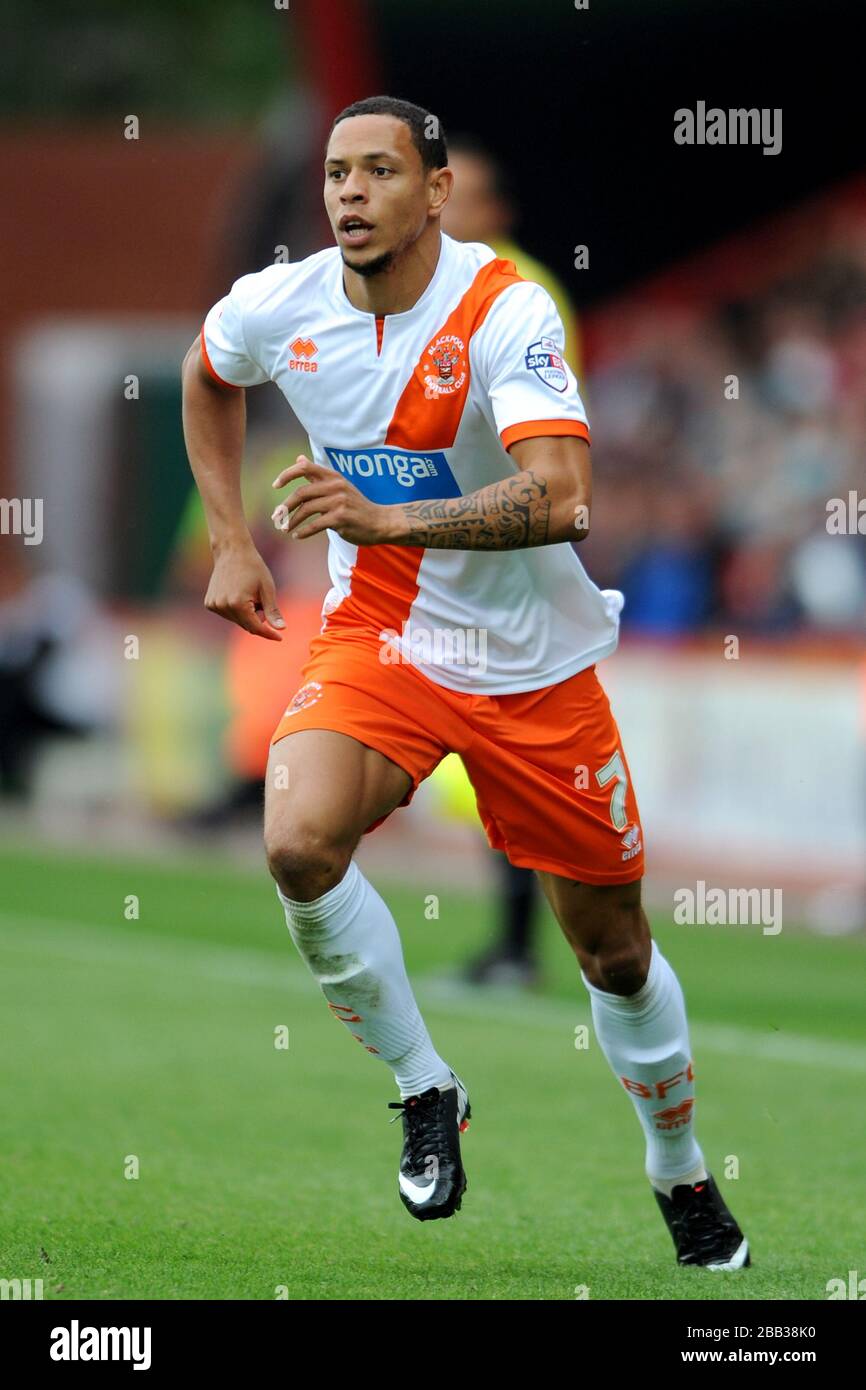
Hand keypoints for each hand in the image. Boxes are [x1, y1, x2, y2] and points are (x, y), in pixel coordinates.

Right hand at [204, 539, 284, 640]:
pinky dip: (237, 610)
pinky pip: (228, 614)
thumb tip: (281, 629)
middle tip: (261, 601)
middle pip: (246, 625)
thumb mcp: (267, 589)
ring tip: (248, 593)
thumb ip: (272, 611)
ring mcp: (214, 606)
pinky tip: (238, 593)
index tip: (280, 638)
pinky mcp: (210, 603)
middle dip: (258, 619)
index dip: (269, 634)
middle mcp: (223, 607)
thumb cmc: (253, 568)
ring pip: (237, 621)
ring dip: (247, 614)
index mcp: (238, 604)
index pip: (256, 628)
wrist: (232, 551)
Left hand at [271, 455, 391, 544]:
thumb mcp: (338, 485)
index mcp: (333, 476)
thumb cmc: (356, 505)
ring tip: (285, 529)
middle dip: (285, 506)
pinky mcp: (341, 518)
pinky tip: (297, 536)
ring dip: (292, 521)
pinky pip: (315, 525)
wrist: (380, 522)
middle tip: (276, 516)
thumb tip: (299, 458)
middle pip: (301, 493)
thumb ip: (317, 475)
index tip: (275, 485)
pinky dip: (303, 532)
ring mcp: (339, 502)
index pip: (304, 468)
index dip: (287, 475)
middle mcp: (335, 486)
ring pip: (306, 510)